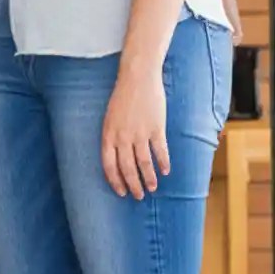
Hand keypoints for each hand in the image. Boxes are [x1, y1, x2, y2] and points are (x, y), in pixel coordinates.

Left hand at [101, 68, 169, 199]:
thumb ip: (113, 138)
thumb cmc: (122, 97)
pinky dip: (163, 162)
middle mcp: (123, 138)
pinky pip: (160, 151)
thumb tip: (119, 158)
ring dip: (149, 178)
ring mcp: (140, 134)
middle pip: (127, 169)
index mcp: (108, 135)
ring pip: (144, 163)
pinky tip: (166, 171)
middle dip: (133, 185)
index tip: (121, 192)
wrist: (138, 78)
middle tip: (139, 195)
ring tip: (153, 188)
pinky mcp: (156, 128)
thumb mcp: (110, 118)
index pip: (109, 166)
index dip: (115, 181)